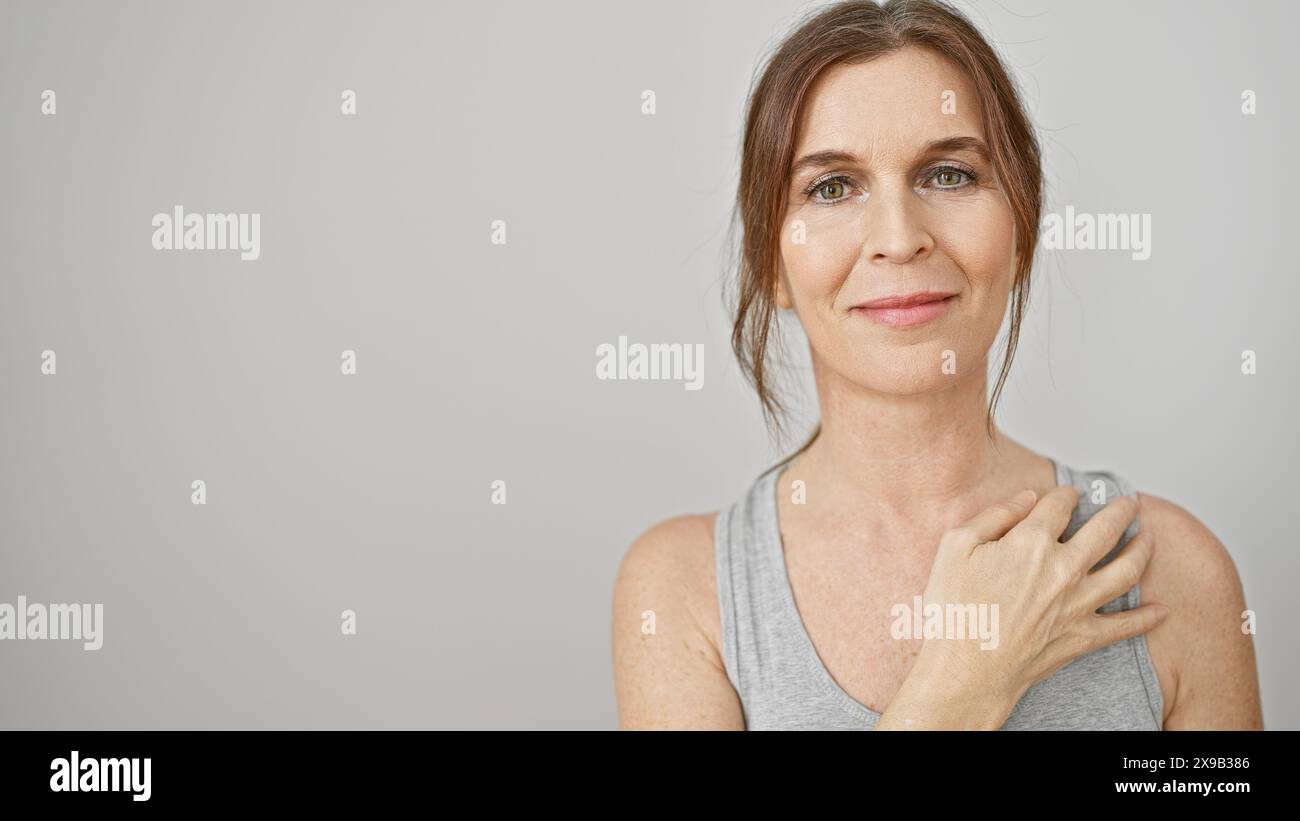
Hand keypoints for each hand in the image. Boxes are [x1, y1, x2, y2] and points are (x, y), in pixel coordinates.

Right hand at [876, 484, 1167, 728]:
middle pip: (1106, 530)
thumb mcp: (955, 547)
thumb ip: (994, 516)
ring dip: (1144, 550)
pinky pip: (1126, 625)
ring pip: (1126, 570)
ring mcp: (1078, 603)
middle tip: (1130, 502)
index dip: (1066, 494)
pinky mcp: (1084, 635)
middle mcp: (1064, 568)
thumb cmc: (955, 609)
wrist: (966, 670)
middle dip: (1121, 511)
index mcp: (1031, 542)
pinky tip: (1160, 610)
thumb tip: (1025, 498)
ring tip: (1149, 537)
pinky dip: (1147, 618)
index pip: (1059, 505)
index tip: (1069, 493)